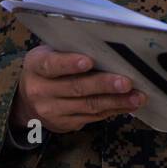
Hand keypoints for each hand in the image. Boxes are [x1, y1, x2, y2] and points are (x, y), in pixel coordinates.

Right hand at [10, 46, 146, 134]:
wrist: (28, 99)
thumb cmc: (49, 67)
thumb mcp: (49, 52)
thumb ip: (70, 48)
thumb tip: (109, 44)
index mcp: (36, 66)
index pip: (51, 64)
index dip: (69, 64)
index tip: (89, 61)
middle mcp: (40, 90)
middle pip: (75, 87)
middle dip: (104, 85)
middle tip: (126, 82)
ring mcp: (52, 110)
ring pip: (88, 105)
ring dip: (116, 101)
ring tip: (137, 96)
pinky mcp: (65, 124)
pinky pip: (93, 117)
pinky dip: (114, 110)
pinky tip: (129, 105)